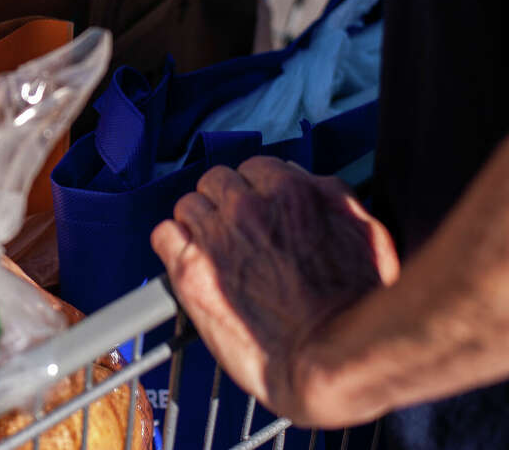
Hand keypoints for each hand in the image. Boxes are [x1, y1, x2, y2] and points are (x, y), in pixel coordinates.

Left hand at [151, 157, 399, 425]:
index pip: (255, 168)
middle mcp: (247, 207)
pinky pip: (163, 235)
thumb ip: (330, 194)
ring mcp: (215, 237)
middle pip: (217, 182)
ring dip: (199, 224)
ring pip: (188, 205)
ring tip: (214, 250)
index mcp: (290, 192)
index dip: (257, 190)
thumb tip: (305, 179)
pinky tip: (188, 259)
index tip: (258, 208)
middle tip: (237, 231)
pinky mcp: (190, 271)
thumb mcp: (363, 231)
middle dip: (226, 203)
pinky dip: (172, 244)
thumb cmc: (356, 304)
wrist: (329, 360)